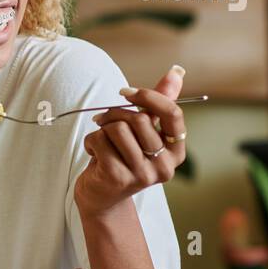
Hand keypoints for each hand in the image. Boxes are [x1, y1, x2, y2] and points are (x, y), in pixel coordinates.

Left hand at [74, 65, 187, 217]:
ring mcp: (142, 174)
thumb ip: (158, 103)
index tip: (125, 91)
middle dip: (115, 114)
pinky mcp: (117, 177)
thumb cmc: (123, 158)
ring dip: (102, 130)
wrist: (101, 197)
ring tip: (102, 143)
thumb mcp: (143, 132)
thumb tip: (177, 71)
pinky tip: (94, 155)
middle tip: (103, 121)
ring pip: (117, 129)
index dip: (148, 96)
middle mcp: (164, 166)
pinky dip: (90, 142)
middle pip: (139, 119)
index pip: (172, 114)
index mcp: (176, 152)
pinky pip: (99, 141)